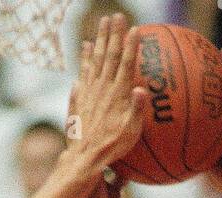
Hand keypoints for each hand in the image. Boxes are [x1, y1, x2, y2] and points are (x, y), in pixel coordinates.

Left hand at [67, 15, 146, 170]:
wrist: (84, 157)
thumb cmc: (112, 148)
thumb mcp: (131, 133)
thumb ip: (136, 110)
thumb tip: (141, 89)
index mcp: (118, 94)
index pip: (126, 64)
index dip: (131, 45)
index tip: (135, 28)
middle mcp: (103, 88)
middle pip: (109, 55)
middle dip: (114, 34)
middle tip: (116, 15)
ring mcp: (90, 91)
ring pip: (95, 60)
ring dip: (99, 40)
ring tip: (101, 24)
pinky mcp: (80, 98)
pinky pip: (83, 72)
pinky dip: (84, 58)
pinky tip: (85, 48)